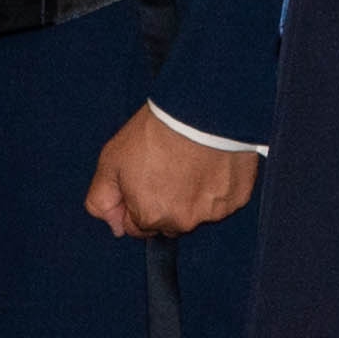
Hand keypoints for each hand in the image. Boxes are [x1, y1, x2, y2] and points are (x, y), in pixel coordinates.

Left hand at [85, 107, 256, 238]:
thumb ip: (102, 199)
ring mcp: (212, 212)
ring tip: (189, 162)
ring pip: (197, 213)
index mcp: (149, 217)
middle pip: (168, 223)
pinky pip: (223, 200)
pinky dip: (216, 187)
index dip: (136, 202)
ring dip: (192, 196)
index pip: (137, 227)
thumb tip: (112, 225)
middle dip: (164, 202)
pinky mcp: (236, 198)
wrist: (198, 110)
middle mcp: (182, 222)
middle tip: (166, 167)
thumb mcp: (111, 162)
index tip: (143, 179)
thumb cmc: (156, 132)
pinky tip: (210, 163)